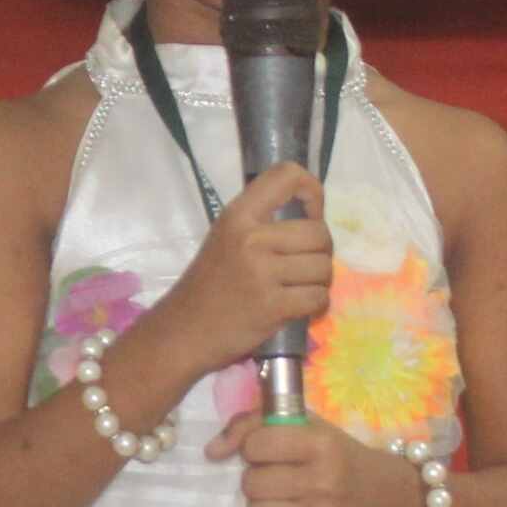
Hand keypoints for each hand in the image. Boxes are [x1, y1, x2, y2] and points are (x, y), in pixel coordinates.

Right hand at [156, 164, 332, 372]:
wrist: (182, 331)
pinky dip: (316, 305)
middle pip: (318, 232)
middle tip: (304, 265)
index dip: (312, 191)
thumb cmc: (207, 285)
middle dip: (321, 251)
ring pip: (323, 267)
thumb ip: (262, 222)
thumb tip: (314, 215)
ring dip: (320, 281)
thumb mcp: (225, 238)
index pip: (288, 175)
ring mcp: (262, 273)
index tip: (309, 214)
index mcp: (238, 215)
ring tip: (300, 288)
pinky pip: (318, 297)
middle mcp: (251, 238)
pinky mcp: (272, 306)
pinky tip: (300, 307)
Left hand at [208, 412, 397, 506]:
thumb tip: (211, 452)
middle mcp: (324, 481)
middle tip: (277, 478)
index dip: (255, 448)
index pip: (257, 445)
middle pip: (252, 483)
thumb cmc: (337, 455)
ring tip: (281, 501)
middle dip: (257, 479)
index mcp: (321, 444)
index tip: (269, 451)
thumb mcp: (305, 426)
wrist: (384, 496)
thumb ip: (254, 425)